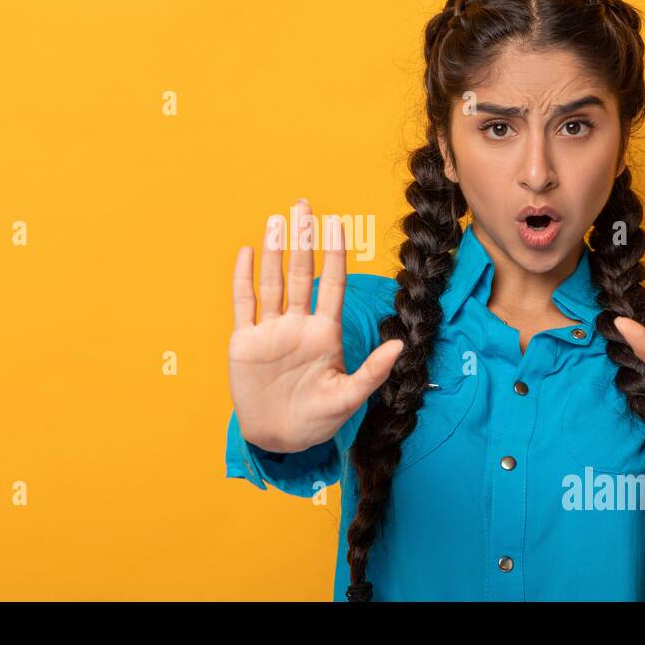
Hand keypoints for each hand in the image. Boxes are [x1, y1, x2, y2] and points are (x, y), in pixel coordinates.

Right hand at [229, 199, 404, 452]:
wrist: (277, 439)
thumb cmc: (316, 421)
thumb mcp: (348, 398)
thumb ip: (372, 371)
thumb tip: (400, 345)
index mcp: (324, 333)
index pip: (331, 284)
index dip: (334, 254)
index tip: (337, 223)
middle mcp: (297, 325)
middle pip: (300, 273)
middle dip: (302, 239)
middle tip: (303, 205)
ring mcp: (270, 331)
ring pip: (272, 281)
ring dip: (272, 251)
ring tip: (275, 220)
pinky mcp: (244, 341)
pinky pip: (244, 303)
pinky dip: (244, 277)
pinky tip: (247, 252)